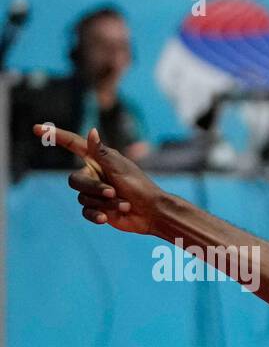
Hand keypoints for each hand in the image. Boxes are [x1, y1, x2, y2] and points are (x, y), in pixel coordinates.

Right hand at [33, 125, 162, 234]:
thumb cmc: (141, 187)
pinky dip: (97, 214)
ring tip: (124, 204)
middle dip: (94, 188)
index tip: (37, 129)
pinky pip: (86, 211)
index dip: (56, 136)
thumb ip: (102, 153)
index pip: (73, 145)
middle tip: (114, 192)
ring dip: (105, 202)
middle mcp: (94, 174)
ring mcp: (95, 192)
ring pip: (82, 197)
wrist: (152, 213)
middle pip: (75, 181)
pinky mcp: (97, 208)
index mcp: (98, 159)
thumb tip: (92, 131)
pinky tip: (107, 217)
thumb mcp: (120, 168)